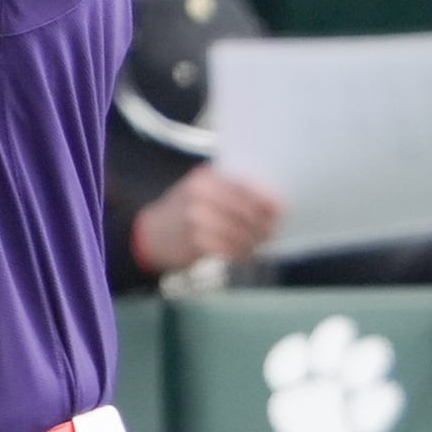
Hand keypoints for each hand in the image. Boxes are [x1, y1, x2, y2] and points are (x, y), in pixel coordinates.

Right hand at [132, 166, 282, 271]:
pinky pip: (233, 250)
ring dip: (255, 242)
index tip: (279, 209)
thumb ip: (226, 187)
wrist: (152, 234)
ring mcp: (198, 220)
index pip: (244, 188)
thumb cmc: (181, 210)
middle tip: (270, 231)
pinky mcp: (199, 243)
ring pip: (243, 233)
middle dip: (264, 224)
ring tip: (256, 243)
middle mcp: (201, 196)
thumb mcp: (197, 188)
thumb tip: (269, 199)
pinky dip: (243, 253)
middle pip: (247, 212)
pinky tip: (244, 252)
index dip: (265, 200)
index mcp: (203, 178)